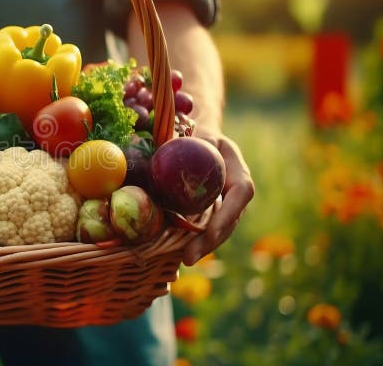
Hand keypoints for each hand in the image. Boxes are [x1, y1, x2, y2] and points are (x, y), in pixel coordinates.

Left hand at [182, 128, 254, 265]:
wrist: (194, 134)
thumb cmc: (188, 132)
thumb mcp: (185, 131)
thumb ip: (175, 144)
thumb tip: (148, 157)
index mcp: (234, 163)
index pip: (241, 191)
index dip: (228, 213)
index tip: (212, 231)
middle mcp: (235, 185)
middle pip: (231, 217)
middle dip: (212, 240)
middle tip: (189, 257)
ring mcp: (226, 199)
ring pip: (221, 227)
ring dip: (204, 245)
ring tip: (186, 259)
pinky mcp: (213, 209)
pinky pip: (208, 226)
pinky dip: (196, 239)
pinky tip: (180, 252)